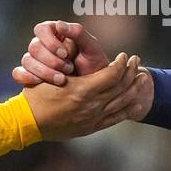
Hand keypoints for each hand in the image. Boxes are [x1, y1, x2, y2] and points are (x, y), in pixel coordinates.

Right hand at [12, 20, 108, 86]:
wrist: (95, 89)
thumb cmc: (95, 65)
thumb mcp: (92, 48)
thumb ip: (78, 33)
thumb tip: (59, 24)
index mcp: (56, 34)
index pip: (42, 29)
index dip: (50, 42)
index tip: (64, 54)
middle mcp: (43, 45)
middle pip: (34, 47)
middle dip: (51, 60)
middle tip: (69, 69)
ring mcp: (36, 61)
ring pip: (27, 60)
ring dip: (44, 71)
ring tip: (61, 80)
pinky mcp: (31, 75)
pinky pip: (18, 73)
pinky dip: (27, 77)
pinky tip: (41, 83)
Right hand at [22, 53, 150, 139]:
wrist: (28, 123)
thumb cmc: (36, 96)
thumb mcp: (50, 74)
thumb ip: (66, 60)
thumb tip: (74, 43)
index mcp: (82, 90)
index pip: (112, 74)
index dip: (121, 63)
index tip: (123, 55)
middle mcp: (91, 105)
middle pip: (120, 87)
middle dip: (131, 72)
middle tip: (137, 61)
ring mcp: (93, 118)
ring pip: (121, 102)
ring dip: (134, 88)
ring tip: (142, 78)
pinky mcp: (91, 127)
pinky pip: (115, 118)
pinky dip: (127, 110)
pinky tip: (137, 103)